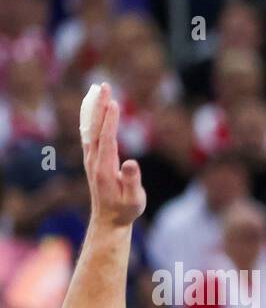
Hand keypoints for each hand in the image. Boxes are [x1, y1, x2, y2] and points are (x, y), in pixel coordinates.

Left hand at [83, 84, 145, 228]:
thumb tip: (131, 162)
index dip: (110, 121)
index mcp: (105, 170)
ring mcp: (91, 160)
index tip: (114, 103)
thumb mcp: (135, 200)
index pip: (107, 140)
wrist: (108, 220)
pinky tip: (92, 109)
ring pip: (90, 128)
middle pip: (95, 129)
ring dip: (94, 108)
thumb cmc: (125, 211)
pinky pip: (89, 133)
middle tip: (105, 86)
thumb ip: (132, 181)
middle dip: (100, 107)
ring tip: (98, 91)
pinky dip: (90, 118)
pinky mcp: (92, 159)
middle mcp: (94, 161)